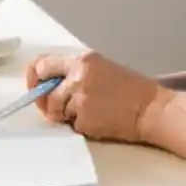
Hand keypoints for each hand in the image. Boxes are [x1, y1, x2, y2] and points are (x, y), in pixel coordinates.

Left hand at [25, 50, 168, 142]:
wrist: (151, 109)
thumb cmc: (130, 91)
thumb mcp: (101, 69)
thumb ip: (74, 73)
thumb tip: (47, 83)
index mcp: (83, 60)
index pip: (43, 63)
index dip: (35, 76)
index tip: (35, 85)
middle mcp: (79, 75)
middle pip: (44, 89)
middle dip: (46, 100)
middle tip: (56, 107)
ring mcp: (80, 96)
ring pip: (55, 109)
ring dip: (66, 115)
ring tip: (89, 112)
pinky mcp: (84, 116)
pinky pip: (70, 124)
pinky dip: (79, 125)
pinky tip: (97, 120)